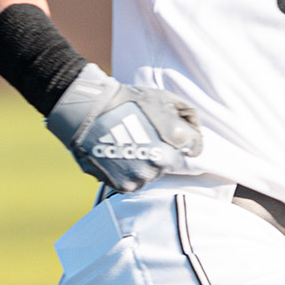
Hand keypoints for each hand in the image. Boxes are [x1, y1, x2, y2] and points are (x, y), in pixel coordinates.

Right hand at [44, 64, 202, 191]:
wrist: (89, 110)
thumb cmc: (129, 100)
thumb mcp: (166, 98)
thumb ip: (187, 116)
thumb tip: (194, 136)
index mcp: (177, 139)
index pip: (194, 147)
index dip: (183, 138)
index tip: (169, 133)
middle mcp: (163, 161)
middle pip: (171, 161)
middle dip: (162, 150)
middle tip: (143, 136)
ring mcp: (144, 175)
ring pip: (152, 174)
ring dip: (145, 164)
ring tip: (129, 145)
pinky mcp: (125, 185)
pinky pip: (134, 183)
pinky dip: (128, 172)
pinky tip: (119, 156)